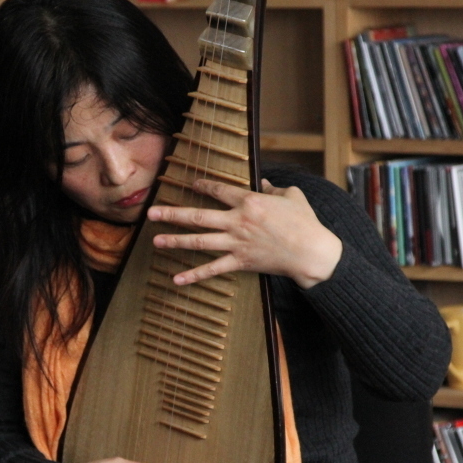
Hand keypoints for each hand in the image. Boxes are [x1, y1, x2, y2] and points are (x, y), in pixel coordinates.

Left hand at [147, 178, 342, 288]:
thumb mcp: (292, 197)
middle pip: (198, 216)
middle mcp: (237, 221)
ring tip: (155, 240)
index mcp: (250, 201)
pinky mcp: (240, 262)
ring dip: (175, 240)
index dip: (203, 186)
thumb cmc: (306, 222)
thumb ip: (275, 189)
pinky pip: (212, 269)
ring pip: (199, 241)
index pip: (219, 191)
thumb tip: (264, 183)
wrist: (312, 252)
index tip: (191, 184)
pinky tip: (176, 279)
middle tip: (151, 212)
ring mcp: (236, 242)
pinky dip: (194, 275)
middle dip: (172, 213)